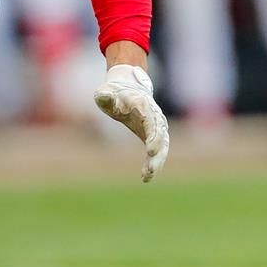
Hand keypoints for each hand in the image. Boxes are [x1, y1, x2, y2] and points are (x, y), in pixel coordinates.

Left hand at [94, 62, 169, 181]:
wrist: (128, 89)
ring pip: (162, 146)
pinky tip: (145, 177)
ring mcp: (156, 127)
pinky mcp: (153, 136)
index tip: (150, 150)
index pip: (153, 121)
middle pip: (161, 136)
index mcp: (144, 105)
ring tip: (149, 175)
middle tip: (152, 168)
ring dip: (158, 161)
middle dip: (158, 152)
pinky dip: (153, 163)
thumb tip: (103, 97)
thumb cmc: (115, 92)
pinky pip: (157, 151)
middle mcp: (155, 116)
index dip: (153, 136)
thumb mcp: (106, 92)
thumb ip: (105, 96)